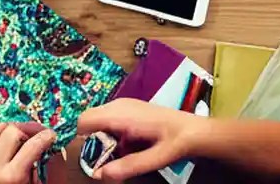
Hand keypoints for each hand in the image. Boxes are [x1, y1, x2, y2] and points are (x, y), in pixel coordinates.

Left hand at [0, 122, 55, 183]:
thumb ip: (48, 168)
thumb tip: (55, 145)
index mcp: (11, 176)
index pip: (31, 146)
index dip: (45, 137)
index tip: (51, 134)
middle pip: (13, 130)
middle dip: (28, 129)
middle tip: (36, 134)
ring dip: (11, 128)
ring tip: (21, 137)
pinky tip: (6, 139)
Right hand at [78, 99, 208, 180]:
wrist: (197, 130)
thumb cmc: (177, 142)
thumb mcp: (155, 158)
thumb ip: (127, 166)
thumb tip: (98, 175)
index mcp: (122, 114)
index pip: (84, 120)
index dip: (81, 139)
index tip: (92, 157)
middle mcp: (119, 105)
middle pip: (88, 120)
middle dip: (91, 140)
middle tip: (106, 157)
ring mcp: (124, 104)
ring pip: (98, 120)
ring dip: (102, 137)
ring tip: (119, 152)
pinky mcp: (129, 108)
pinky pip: (108, 119)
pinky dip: (110, 133)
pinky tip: (127, 144)